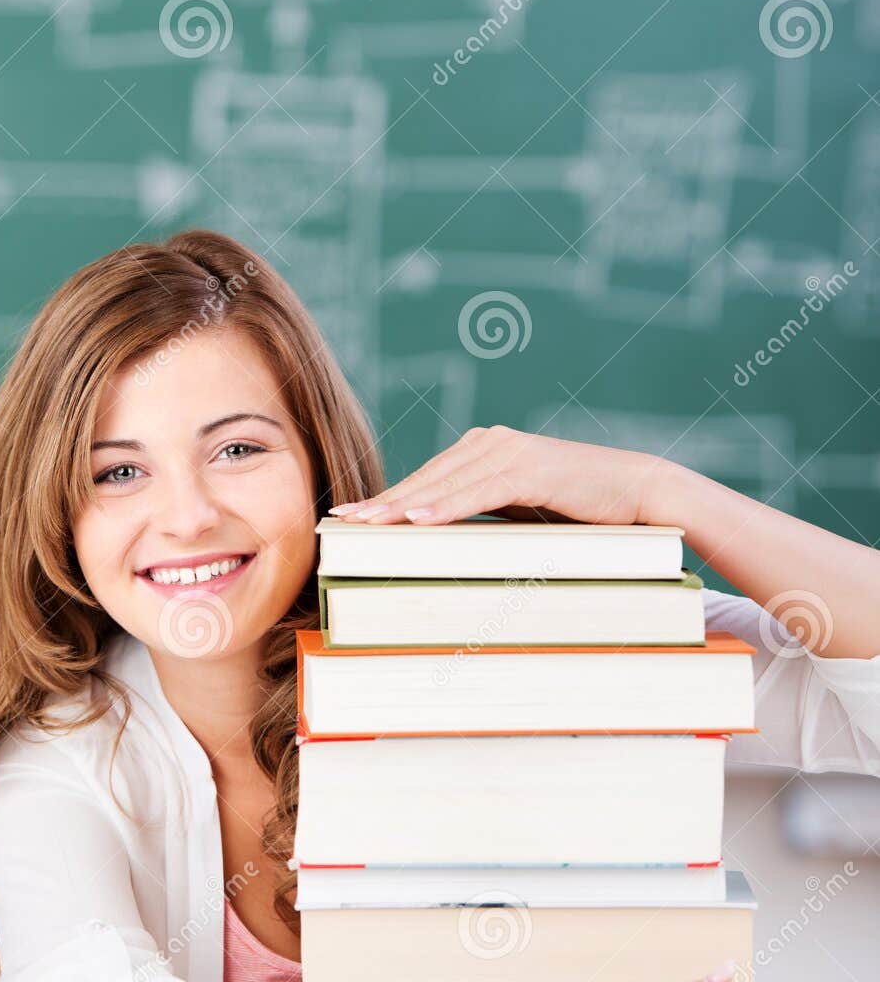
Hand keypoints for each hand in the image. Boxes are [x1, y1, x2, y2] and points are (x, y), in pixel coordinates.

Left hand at [328, 425, 669, 527]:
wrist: (639, 493)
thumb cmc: (578, 508)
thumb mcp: (519, 512)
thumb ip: (481, 513)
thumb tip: (436, 538)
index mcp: (484, 450)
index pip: (424, 479)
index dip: (386, 498)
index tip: (348, 517)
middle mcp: (491, 442)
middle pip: (426, 479)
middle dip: (383, 502)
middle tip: (342, 523)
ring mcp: (510, 451)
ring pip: (445, 483)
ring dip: (405, 506)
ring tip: (368, 525)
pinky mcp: (532, 468)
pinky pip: (480, 491)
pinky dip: (448, 506)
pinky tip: (420, 521)